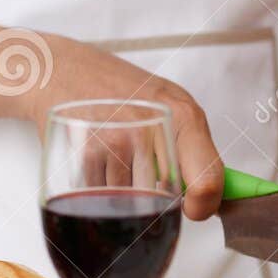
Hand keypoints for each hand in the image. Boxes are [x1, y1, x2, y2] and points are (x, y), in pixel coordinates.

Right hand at [25, 36, 223, 220]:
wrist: (64, 68)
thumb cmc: (124, 88)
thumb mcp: (173, 106)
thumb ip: (195, 150)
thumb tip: (213, 199)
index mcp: (184, 118)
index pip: (207, 181)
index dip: (204, 207)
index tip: (194, 209)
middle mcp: (152, 129)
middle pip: (162, 200)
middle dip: (153, 200)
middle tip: (144, 177)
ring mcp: (115, 142)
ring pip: (130, 204)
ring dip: (123, 197)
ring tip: (116, 160)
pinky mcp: (84, 154)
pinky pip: (101, 197)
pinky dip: (99, 191)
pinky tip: (97, 160)